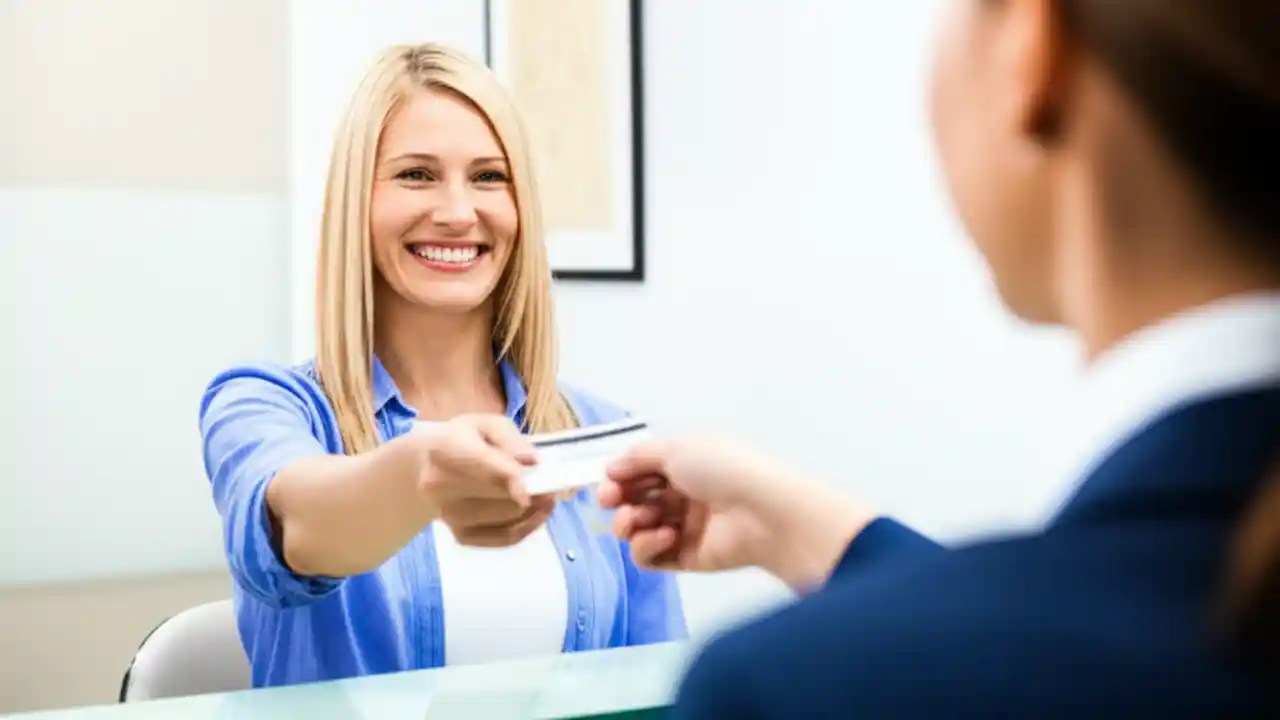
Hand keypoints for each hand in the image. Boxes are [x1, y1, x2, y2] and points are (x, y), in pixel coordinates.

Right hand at [415, 415, 552, 547]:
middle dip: (534, 490)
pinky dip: (527, 527)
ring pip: (507, 519)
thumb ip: (508, 437)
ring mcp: (448, 515)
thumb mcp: (485, 424)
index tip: (540, 485)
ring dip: (534, 509)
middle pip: (501, 495)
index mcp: (445, 450)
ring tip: (547, 496)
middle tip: (552, 483)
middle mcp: (439, 486)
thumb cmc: (464, 441)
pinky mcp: (460, 536)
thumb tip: (530, 460)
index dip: (513, 478)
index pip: (481, 467)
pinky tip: (537, 515)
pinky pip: (504, 538)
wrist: (429, 469)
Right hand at [598, 436, 873, 590]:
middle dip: (616, 500)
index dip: (619, 476)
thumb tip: (610, 468)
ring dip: (629, 523)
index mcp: (684, 466)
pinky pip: (650, 557)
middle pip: (633, 501)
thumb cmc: (723, 471)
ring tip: (636, 521)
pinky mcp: (684, 558)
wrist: (763, 512)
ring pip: (636, 530)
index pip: (640, 472)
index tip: (607, 479)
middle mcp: (682, 496)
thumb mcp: (678, 449)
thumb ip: (639, 457)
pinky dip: (647, 546)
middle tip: (610, 501)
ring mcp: (682, 528)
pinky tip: (664, 536)